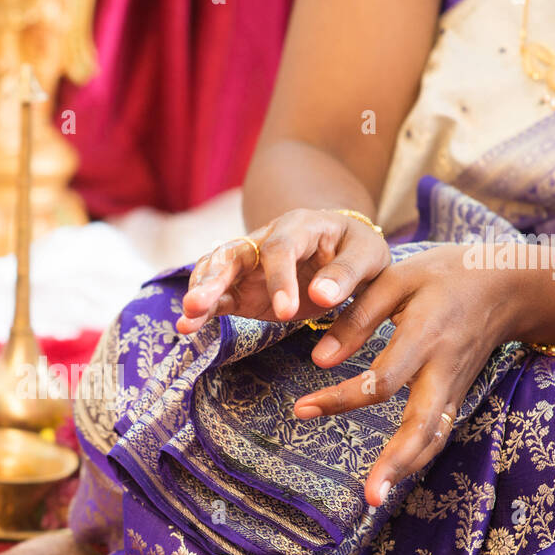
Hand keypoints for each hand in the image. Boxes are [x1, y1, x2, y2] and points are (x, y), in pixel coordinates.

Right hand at [177, 208, 390, 334]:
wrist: (343, 251)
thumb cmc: (356, 250)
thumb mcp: (368, 254)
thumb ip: (347, 273)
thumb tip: (322, 295)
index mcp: (299, 226)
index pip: (281, 248)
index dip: (279, 279)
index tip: (285, 312)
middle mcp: (265, 241)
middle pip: (232, 253)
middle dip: (214, 278)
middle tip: (198, 303)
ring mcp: (249, 266)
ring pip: (216, 272)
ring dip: (200, 293)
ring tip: (186, 319)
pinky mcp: (242, 290)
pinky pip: (218, 298)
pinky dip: (202, 312)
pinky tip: (186, 328)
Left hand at [291, 244, 519, 505]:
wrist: (507, 285)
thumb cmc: (442, 276)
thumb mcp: (397, 279)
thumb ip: (357, 317)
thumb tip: (319, 360)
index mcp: (425, 335)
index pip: (382, 380)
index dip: (341, 398)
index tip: (302, 408)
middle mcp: (443, 368)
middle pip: (423, 425)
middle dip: (395, 461)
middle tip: (368, 496)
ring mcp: (454, 386)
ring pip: (434, 437)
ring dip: (406, 469)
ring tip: (374, 496)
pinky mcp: (457, 395)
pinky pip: (438, 433)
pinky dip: (417, 458)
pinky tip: (391, 475)